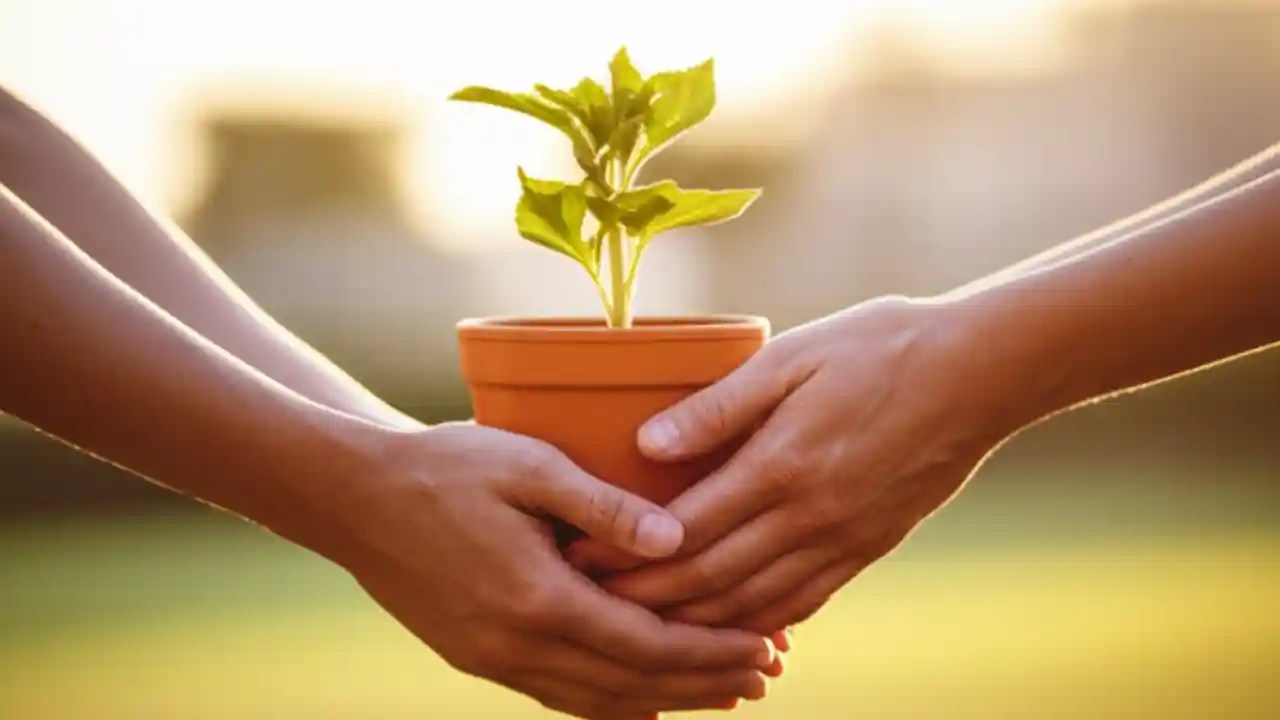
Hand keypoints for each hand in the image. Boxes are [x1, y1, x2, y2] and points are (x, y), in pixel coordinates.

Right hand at [332, 422, 776, 718]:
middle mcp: (519, 645)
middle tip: (764, 679)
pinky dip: (613, 702)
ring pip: (598, 701)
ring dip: (666, 698)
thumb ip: (605, 506)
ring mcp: (495, 659)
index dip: (712, 654)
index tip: (767, 650)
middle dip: (705, 684)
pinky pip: (560, 695)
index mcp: (539, 597)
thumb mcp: (529, 465)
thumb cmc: (446, 467)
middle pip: (633, 685)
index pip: (648, 645)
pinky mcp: (479, 656)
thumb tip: (678, 540)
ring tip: (721, 693)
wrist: (354, 498)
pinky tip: (643, 699)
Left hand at [588, 296, 1019, 633]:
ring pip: (753, 603)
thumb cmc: (879, 349)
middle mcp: (809, 517)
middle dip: (646, 599)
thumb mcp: (792, 357)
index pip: (684, 530)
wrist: (978, 374)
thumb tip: (647, 444)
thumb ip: (718, 407)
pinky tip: (728, 626)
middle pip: (710, 580)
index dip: (626, 554)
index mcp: (780, 466)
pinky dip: (758, 622)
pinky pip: (803, 602)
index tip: (580, 560)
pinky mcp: (869, 548)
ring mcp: (842, 540)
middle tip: (593, 605)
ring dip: (694, 623)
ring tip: (644, 627)